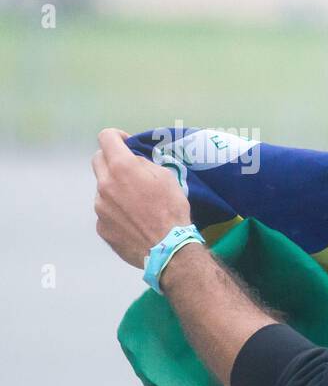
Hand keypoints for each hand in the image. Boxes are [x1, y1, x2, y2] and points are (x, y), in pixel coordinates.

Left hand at [92, 128, 191, 267]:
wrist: (168, 250)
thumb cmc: (172, 211)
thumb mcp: (167, 178)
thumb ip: (145, 165)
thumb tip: (133, 162)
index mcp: (122, 168)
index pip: (106, 138)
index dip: (116, 136)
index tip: (125, 143)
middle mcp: (104, 184)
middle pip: (98, 160)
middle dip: (111, 160)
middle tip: (129, 171)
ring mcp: (99, 207)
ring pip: (102, 189)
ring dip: (115, 190)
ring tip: (137, 205)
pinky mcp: (100, 226)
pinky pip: (105, 212)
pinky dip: (116, 212)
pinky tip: (134, 222)